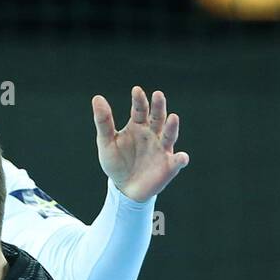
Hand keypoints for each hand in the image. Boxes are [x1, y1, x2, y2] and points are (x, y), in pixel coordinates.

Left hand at [92, 86, 188, 201]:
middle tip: (158, 95)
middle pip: (157, 117)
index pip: (140, 109)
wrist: (124, 188)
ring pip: (169, 135)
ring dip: (172, 127)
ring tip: (173, 118)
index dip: (139, 100)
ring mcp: (162, 148)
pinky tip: (182, 158)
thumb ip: (103, 122)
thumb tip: (97, 98)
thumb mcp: (106, 143)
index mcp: (138, 125)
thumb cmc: (116, 163)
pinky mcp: (169, 165)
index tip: (136, 90)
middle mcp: (153, 133)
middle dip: (158, 106)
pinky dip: (181, 159)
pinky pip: (177, 161)